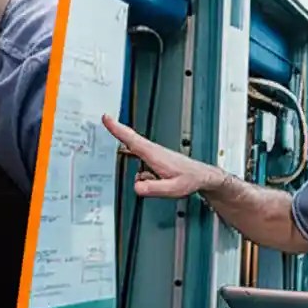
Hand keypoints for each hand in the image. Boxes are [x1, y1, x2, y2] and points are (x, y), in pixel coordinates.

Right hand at [102, 114, 225, 198]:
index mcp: (154, 154)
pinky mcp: (155, 159)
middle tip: (105, 121)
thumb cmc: (189, 179)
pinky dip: (145, 175)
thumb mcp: (172, 189)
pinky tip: (158, 182)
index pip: (132, 139)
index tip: (106, 118)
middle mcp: (153, 151)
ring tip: (157, 180)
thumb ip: (153, 188)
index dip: (118, 129)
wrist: (202, 176)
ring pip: (136, 157)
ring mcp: (153, 154)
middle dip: (117, 131)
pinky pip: (142, 166)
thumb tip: (137, 186)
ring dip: (138, 167)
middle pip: (130, 140)